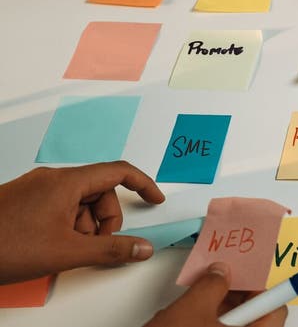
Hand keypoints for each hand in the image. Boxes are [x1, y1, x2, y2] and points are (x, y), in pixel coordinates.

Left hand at [0, 161, 165, 283]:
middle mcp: (51, 179)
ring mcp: (34, 189)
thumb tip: (142, 248)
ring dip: (83, 227)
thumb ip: (111, 250)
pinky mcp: (22, 201)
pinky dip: (65, 226)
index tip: (154, 200)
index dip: (142, 185)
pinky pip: (58, 207)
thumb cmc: (5, 245)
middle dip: (105, 220)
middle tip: (95, 246)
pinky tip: (52, 247)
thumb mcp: (67, 253)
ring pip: (77, 202)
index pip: (118, 172)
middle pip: (98, 191)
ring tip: (65, 251)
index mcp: (66, 182)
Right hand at [144, 262, 286, 326]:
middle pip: (254, 318)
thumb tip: (220, 273)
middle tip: (220, 284)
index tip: (246, 276)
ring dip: (217, 313)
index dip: (259, 288)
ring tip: (197, 305)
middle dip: (236, 298)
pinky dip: (206, 326)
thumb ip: (211, 286)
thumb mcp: (192, 310)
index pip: (275, 310)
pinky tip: (187, 322)